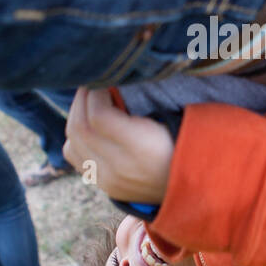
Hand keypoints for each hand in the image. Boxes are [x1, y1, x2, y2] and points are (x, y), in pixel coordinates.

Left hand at [63, 87, 173, 203]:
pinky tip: (87, 124)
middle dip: (81, 100)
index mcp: (142, 147)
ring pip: (71, 143)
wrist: (193, 181)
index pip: (98, 115)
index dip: (95, 92)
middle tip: (91, 84)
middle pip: (80, 128)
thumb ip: (138, 98)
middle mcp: (121, 168)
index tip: (104, 79)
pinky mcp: (104, 185)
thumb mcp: (170, 114)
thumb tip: (111, 79)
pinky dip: (75, 137)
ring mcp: (109, 181)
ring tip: (87, 101)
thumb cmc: (184, 139)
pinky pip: (75, 157)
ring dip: (75, 117)